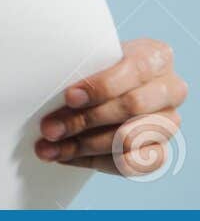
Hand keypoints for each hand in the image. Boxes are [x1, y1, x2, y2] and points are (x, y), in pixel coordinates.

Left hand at [36, 37, 185, 175]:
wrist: (105, 88)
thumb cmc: (95, 68)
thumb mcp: (90, 59)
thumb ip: (80, 69)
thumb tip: (50, 91)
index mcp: (156, 56)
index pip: (135, 70)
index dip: (101, 86)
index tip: (69, 97)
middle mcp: (171, 89)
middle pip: (133, 106)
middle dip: (84, 120)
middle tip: (50, 129)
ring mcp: (168, 122)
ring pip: (130, 138)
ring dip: (84, 145)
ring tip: (51, 148)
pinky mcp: (161, 150)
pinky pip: (133, 164)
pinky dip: (96, 162)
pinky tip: (69, 158)